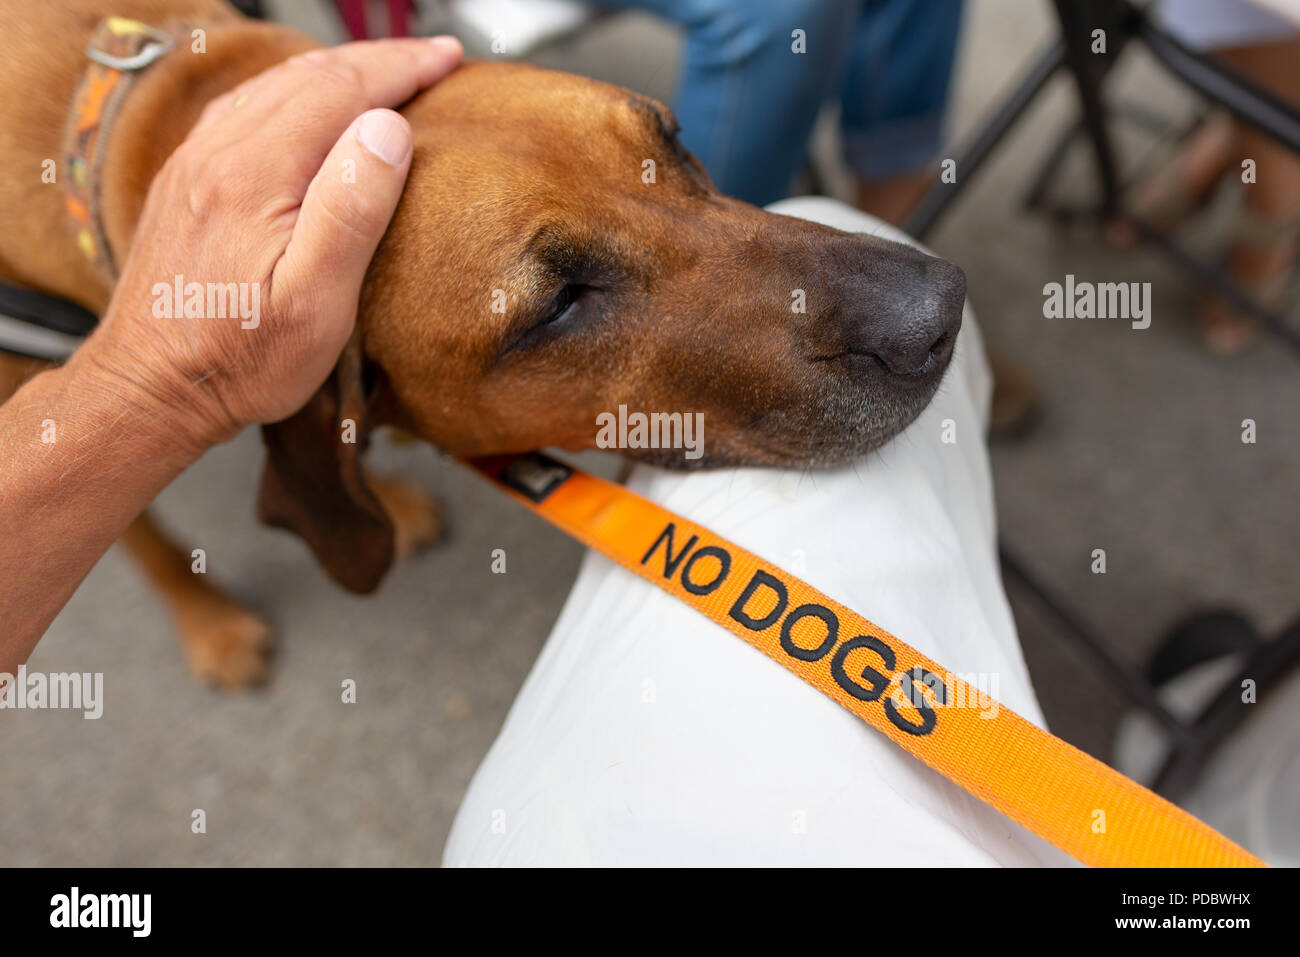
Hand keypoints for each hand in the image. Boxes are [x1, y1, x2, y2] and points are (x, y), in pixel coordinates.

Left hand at [81, 36, 462, 453]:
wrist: (150, 388)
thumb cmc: (239, 359)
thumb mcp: (315, 303)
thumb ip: (350, 210)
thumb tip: (387, 128)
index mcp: (256, 174)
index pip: (341, 89)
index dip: (401, 68)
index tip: (448, 59)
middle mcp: (218, 154)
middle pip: (308, 77)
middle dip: (377, 61)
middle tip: (432, 59)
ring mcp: (195, 163)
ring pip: (274, 86)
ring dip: (337, 71)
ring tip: (384, 72)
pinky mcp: (186, 182)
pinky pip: (246, 110)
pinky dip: (294, 92)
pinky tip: (309, 105)